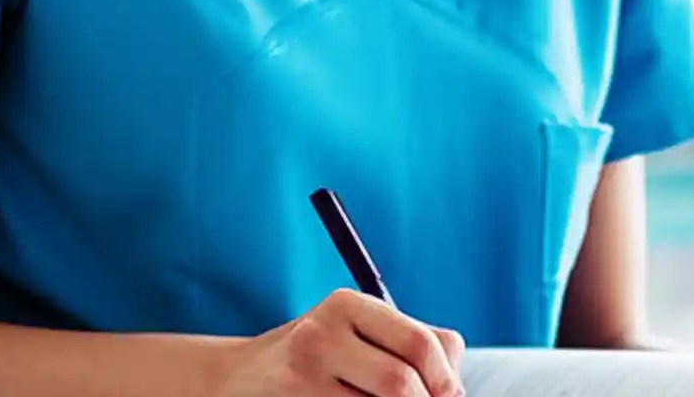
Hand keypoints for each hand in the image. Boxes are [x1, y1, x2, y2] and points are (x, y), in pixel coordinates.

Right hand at [215, 288, 465, 396]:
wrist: (238, 380)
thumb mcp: (359, 334)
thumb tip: (455, 388)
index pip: (421, 344)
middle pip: (401, 384)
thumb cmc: (318, 361)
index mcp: (346, 305)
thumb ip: (414, 344)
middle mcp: (319, 335)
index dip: (447, 380)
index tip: (450, 395)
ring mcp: (300, 378)